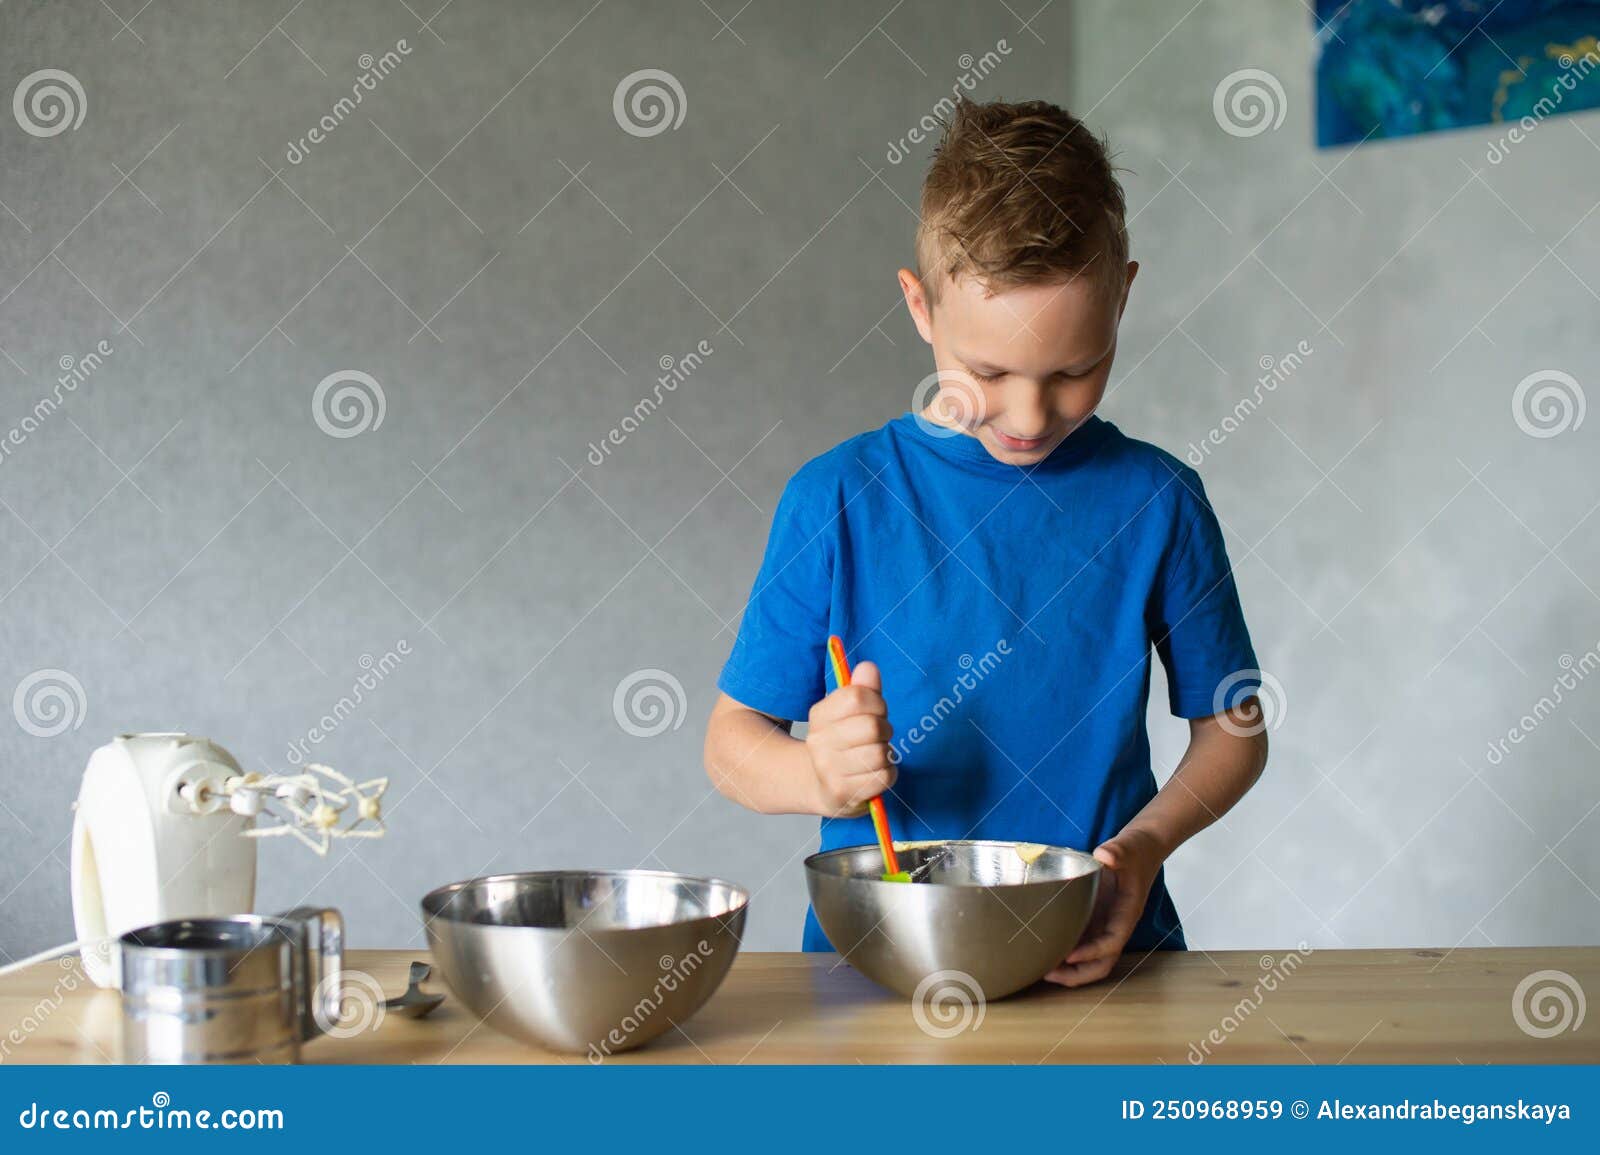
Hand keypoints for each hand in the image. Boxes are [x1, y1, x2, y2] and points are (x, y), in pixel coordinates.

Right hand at [804, 660, 895, 816]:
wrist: (820, 785)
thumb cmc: (843, 744)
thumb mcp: (849, 713)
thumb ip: (863, 689)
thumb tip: (868, 667)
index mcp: (820, 715)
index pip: (857, 696)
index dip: (877, 702)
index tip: (875, 711)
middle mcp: (818, 741)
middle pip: (872, 726)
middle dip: (885, 729)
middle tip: (878, 736)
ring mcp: (828, 769)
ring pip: (880, 754)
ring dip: (886, 754)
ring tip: (874, 756)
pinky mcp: (842, 793)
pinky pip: (883, 777)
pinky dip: (887, 774)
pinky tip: (874, 773)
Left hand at [1044, 826, 1166, 987]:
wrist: (1142, 847)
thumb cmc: (1136, 850)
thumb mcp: (1128, 847)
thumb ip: (1117, 851)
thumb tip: (1103, 855)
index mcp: (1127, 913)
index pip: (1111, 942)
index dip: (1091, 952)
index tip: (1068, 956)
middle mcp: (1116, 924)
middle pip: (1101, 963)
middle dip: (1077, 974)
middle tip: (1047, 973)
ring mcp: (1105, 924)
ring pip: (1091, 959)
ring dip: (1069, 970)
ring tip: (1040, 970)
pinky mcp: (1095, 918)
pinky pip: (1082, 944)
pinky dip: (1065, 953)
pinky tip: (1044, 952)